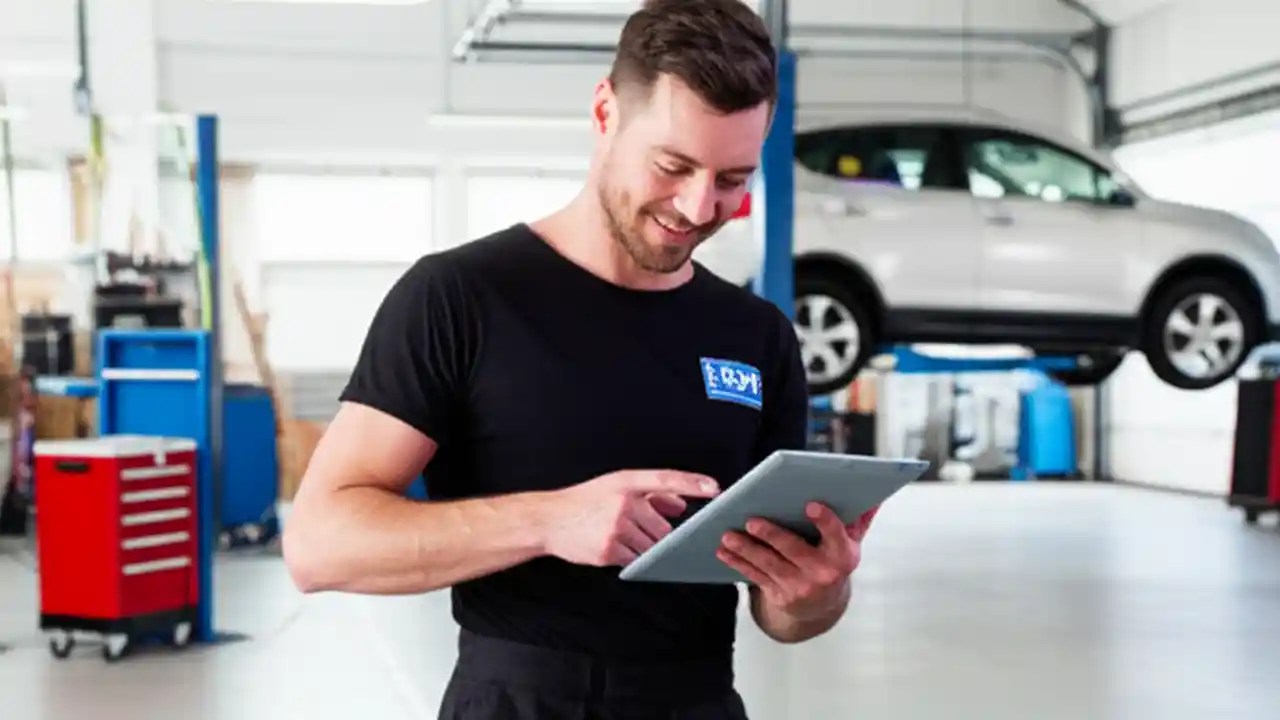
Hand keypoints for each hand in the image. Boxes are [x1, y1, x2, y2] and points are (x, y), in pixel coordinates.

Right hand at [541, 470, 719, 566]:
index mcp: (626, 482)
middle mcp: (623, 503)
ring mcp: (616, 528)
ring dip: (643, 547)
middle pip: (663, 528)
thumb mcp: (616, 487)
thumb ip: (652, 494)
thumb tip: (681, 506)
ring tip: (618, 535)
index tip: (715, 488)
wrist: (549, 520)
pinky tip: (612, 546)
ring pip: (651, 546)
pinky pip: (636, 560)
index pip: (666, 479)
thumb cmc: (585, 501)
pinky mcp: (609, 550)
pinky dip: (630, 558)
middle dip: (655, 533)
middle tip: (632, 528)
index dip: (692, 483)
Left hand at [717, 502, 877, 620]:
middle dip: (772, 535)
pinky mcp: (779, 595)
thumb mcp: (849, 543)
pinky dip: (737, 563)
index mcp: (843, 555)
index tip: (811, 505)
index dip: (825, 521)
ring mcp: (800, 587)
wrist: (821, 607)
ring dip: (746, 549)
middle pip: (793, 549)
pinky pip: (755, 576)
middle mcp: (822, 573)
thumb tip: (874, 495)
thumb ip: (859, 519)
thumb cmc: (833, 562)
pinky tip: (723, 551)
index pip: (835, 534)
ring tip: (728, 535)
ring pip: (769, 564)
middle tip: (752, 520)